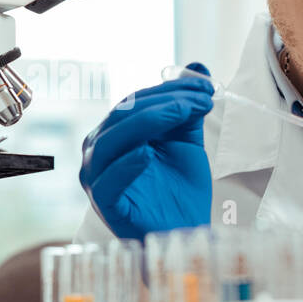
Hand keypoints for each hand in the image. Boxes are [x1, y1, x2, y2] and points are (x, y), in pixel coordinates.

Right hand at [79, 63, 214, 240]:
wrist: (184, 234)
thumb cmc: (180, 191)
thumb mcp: (188, 143)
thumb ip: (188, 109)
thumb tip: (199, 67)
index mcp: (113, 133)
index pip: (135, 102)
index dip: (169, 91)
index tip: (206, 87)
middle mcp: (99, 151)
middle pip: (123, 115)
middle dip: (165, 102)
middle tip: (201, 98)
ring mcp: (96, 178)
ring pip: (112, 141)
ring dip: (149, 122)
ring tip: (183, 114)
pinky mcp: (103, 204)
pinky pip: (107, 181)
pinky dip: (126, 165)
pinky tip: (148, 154)